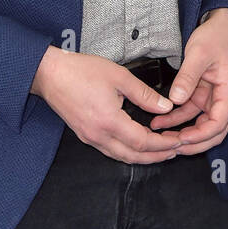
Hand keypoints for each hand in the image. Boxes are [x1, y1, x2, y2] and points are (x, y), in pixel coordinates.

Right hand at [30, 47, 183, 163]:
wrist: (50, 74)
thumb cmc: (80, 71)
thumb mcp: (119, 76)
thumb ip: (144, 94)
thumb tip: (165, 106)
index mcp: (109, 121)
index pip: (142, 142)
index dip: (163, 145)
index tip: (178, 142)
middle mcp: (98, 135)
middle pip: (133, 156)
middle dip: (157, 156)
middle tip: (174, 151)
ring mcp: (90, 137)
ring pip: (121, 156)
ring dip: (143, 157)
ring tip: (161, 150)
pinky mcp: (85, 135)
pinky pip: (110, 151)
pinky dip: (128, 152)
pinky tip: (137, 145)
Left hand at [148, 8, 227, 154]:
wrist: (224, 23)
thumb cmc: (219, 36)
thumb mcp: (199, 54)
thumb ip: (187, 78)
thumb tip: (175, 99)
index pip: (217, 125)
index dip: (199, 136)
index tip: (181, 139)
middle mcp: (224, 99)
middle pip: (212, 132)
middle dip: (192, 143)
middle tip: (170, 147)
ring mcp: (214, 97)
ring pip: (199, 124)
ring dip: (181, 131)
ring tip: (159, 134)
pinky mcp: (204, 93)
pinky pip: (191, 111)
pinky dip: (177, 117)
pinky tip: (161, 119)